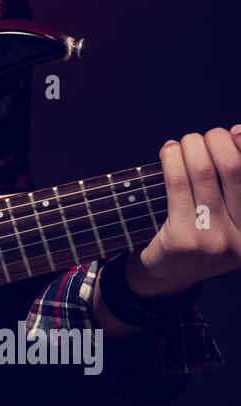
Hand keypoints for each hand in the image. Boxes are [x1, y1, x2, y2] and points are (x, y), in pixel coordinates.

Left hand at [125, 126, 240, 296]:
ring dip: (192, 146)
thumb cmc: (203, 233)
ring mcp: (215, 240)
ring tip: (185, 142)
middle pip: (234, 168)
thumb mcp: (231, 214)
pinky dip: (172, 159)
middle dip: (216, 141)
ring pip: (204, 171)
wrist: (170, 273)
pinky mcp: (184, 239)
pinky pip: (177, 184)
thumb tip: (235, 132)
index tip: (233, 132)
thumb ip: (235, 181)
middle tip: (204, 137)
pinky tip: (169, 151)